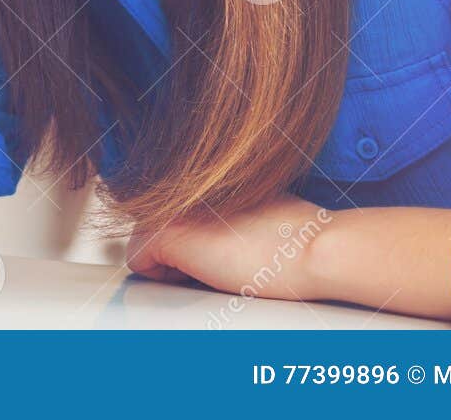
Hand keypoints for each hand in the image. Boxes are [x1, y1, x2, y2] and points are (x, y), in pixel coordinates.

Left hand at [125, 195, 331, 302]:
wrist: (312, 248)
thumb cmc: (294, 235)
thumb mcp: (248, 205)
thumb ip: (216, 207)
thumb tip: (204, 227)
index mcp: (199, 174)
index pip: (168, 208)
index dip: (189, 235)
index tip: (215, 245)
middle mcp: (178, 184)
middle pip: (153, 224)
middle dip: (175, 248)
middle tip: (216, 258)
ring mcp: (168, 206)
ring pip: (144, 242)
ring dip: (170, 261)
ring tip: (214, 265)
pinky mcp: (166, 234)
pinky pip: (138, 261)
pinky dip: (161, 276)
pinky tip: (201, 273)